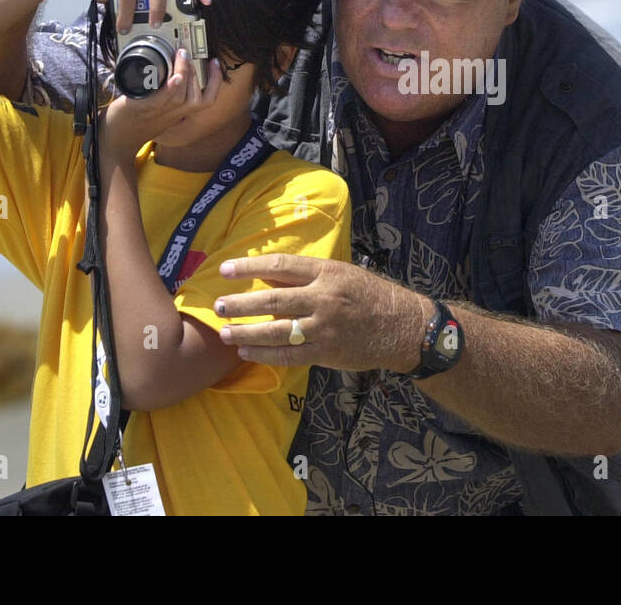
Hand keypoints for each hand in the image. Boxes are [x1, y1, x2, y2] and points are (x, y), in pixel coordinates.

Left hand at [100, 48, 221, 158]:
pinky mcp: (141, 109)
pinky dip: (171, 89)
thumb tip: (172, 73)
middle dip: (199, 74)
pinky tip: (174, 77)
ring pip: (182, 97)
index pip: (206, 101)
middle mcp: (172, 115)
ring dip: (185, 73)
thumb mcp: (158, 112)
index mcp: (178, 114)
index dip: (215, 82)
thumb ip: (168, 98)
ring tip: (181, 55)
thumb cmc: (135, 124)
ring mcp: (157, 113)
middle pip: (198, 99)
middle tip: (190, 54)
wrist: (116, 142)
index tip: (215, 62)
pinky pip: (161, 100)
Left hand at [212, 255, 430, 371]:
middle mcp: (324, 298)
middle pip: (272, 301)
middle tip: (218, 305)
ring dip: (246, 333)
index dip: (250, 267)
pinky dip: (264, 354)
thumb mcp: (341, 275)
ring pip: (276, 330)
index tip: (225, 269)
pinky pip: (289, 354)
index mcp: (327, 273)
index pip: (280, 266)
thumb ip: (306, 277)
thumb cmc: (369, 296)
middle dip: (241, 304)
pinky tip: (246, 353)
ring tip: (224, 332)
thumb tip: (267, 278)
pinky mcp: (326, 352)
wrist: (402, 326)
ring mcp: (325, 328)